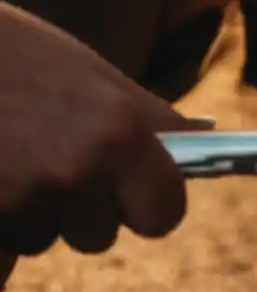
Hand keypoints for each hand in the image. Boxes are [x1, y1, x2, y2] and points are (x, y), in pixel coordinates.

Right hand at [0, 3, 199, 287]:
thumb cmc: (5, 51)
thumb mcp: (82, 70)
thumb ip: (140, 112)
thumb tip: (200, 136)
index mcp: (115, 132)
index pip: (164, 211)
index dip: (151, 207)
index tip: (139, 200)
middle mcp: (72, 171)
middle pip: (97, 234)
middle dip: (74, 207)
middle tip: (37, 152)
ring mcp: (16, 201)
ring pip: (38, 240)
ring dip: (22, 212)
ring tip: (0, 151)